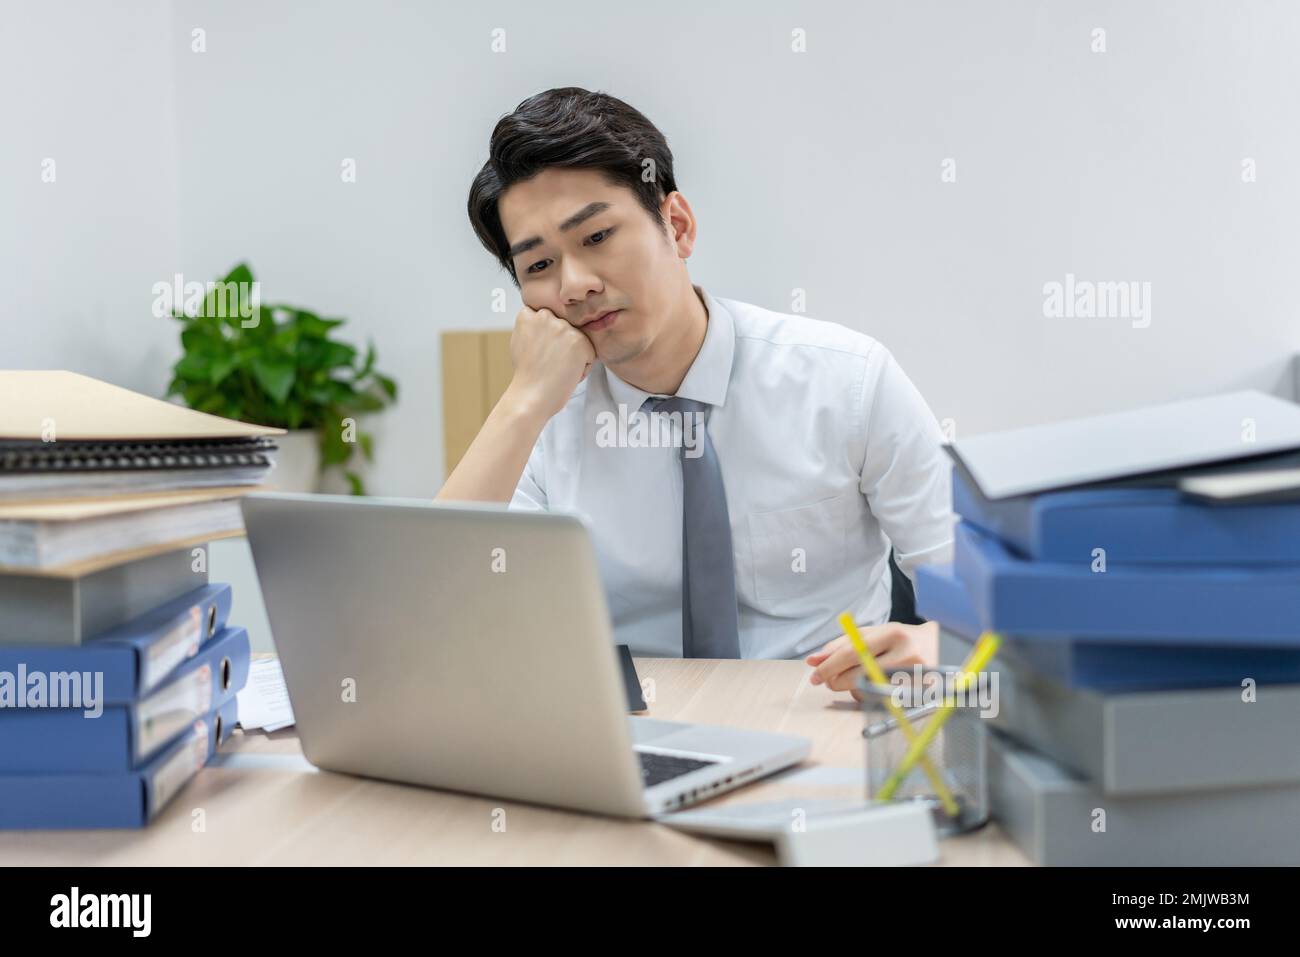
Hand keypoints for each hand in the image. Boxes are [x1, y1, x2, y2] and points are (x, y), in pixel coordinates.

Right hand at [506, 305, 596, 418]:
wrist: (531, 396)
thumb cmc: (526, 375)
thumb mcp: (520, 341)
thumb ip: (533, 326)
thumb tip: (544, 318)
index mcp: (528, 314)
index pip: (548, 316)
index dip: (548, 336)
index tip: (539, 352)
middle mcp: (545, 316)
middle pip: (565, 327)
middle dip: (562, 344)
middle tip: (548, 363)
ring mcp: (563, 327)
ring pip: (578, 340)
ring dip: (573, 355)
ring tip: (556, 368)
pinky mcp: (579, 340)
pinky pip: (590, 354)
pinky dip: (582, 367)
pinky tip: (565, 373)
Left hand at [804, 621, 938, 700]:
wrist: (943, 646)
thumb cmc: (900, 639)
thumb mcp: (874, 633)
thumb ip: (842, 644)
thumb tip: (813, 660)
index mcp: (893, 633)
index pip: (852, 652)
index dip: (829, 666)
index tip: (814, 675)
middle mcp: (907, 654)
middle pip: (858, 675)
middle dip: (837, 681)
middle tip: (828, 681)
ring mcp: (916, 677)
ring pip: (869, 692)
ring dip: (855, 689)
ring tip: (862, 678)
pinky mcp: (921, 695)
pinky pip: (883, 702)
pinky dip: (872, 696)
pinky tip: (878, 686)